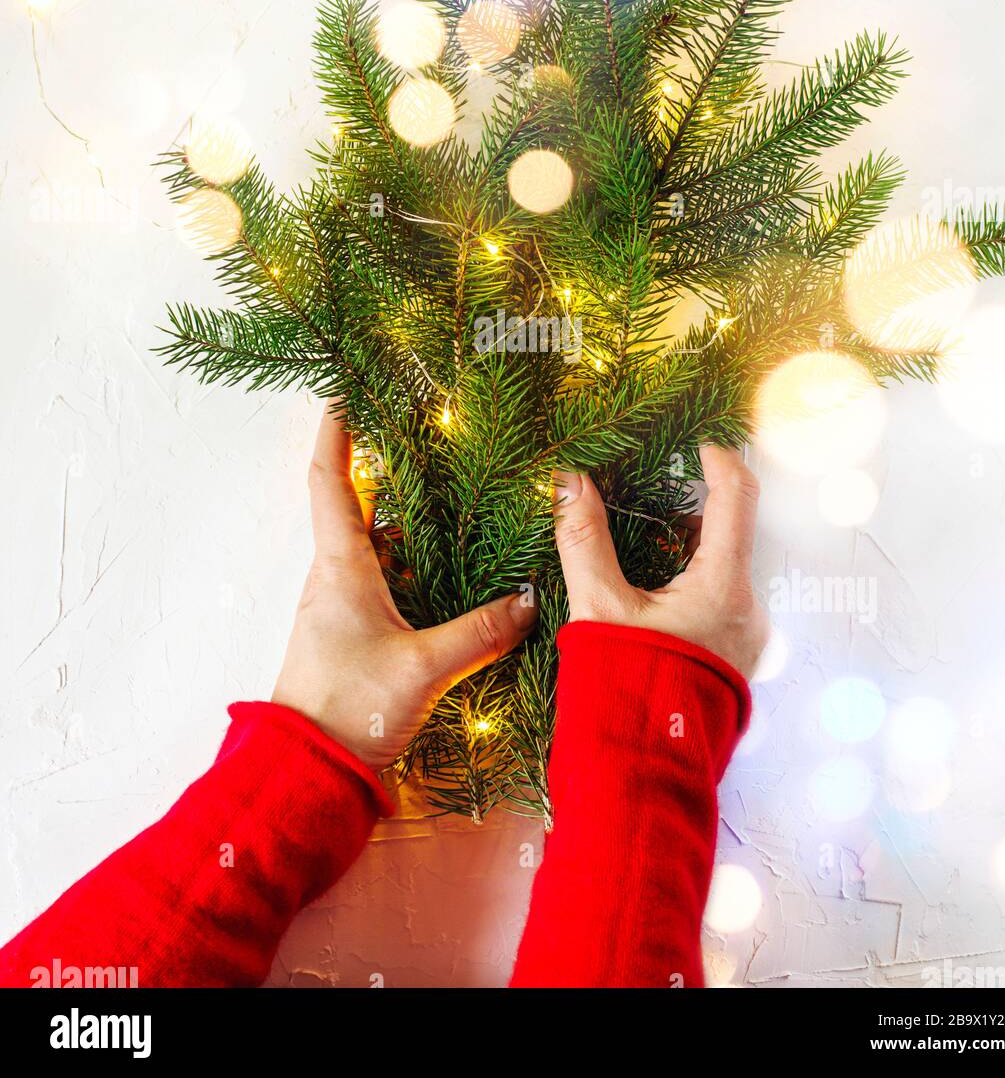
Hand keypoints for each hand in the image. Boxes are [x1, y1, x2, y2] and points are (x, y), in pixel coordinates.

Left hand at [273, 410, 535, 769]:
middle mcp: (335, 580)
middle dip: (389, 474)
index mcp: (341, 568)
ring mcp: (342, 610)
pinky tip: (454, 579)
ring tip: (457, 507)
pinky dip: (415, 571)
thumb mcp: (423, 668)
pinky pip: (387, 587)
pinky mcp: (355, 639)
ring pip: (378, 551)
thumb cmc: (348, 711)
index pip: (331, 481)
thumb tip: (531, 601)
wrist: (308, 776)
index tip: (343, 392)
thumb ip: (481, 633)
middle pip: (359, 509)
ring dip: (408, 528)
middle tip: (428, 443)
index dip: (335, 433)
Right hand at [552, 445, 768, 678]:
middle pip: (728, 536)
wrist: (640, 774)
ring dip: (687, 554)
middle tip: (649, 499)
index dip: (719, 458)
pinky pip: (719, 605)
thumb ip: (583, 538)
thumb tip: (567, 479)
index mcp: (724, 587)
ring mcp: (748, 639)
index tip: (697, 441)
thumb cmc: (622, 690)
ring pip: (722, 573)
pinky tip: (651, 600)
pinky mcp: (737, 662)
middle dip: (688, 513)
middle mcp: (749, 610)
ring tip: (642, 551)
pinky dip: (690, 587)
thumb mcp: (596, 607)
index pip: (737, 496)